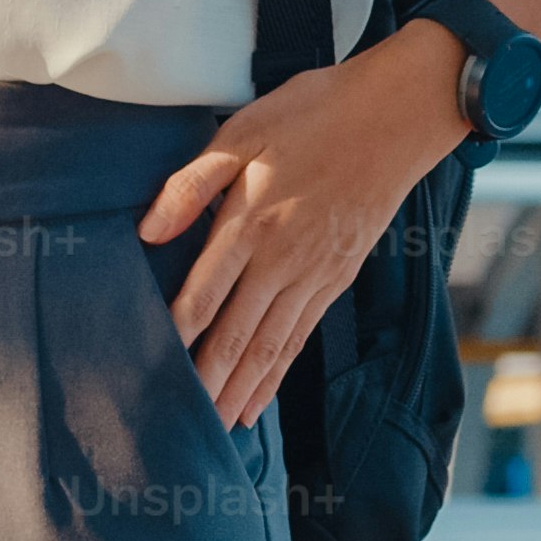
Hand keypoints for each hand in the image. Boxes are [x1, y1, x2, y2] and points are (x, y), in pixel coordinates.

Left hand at [138, 32, 470, 429]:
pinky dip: (277, 373)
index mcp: (250, 222)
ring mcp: (314, 274)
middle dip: (206, 383)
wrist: (395, 116)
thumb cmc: (313, 114)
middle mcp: (281, 259)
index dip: (173, 337)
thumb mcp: (242, 131)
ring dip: (240, 389)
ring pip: (269, 346)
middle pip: (235, 336)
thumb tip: (147, 231)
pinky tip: (259, 398)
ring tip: (215, 426)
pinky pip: (300, 336)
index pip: (201, 295)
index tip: (145, 368)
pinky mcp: (337, 278)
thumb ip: (192, 185)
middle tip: (177, 423)